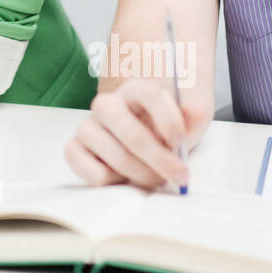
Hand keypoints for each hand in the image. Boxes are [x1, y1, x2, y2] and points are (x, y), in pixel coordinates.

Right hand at [64, 78, 210, 189]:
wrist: (146, 135)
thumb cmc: (168, 123)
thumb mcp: (190, 111)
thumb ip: (196, 108)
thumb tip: (192, 113)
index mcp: (136, 90)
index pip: (149, 95)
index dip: (168, 119)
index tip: (181, 141)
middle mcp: (107, 105)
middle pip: (131, 133)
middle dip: (159, 159)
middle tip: (180, 175)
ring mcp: (89, 127)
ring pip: (115, 156)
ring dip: (142, 175)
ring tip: (156, 178)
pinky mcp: (76, 150)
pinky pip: (91, 173)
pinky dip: (114, 182)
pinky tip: (126, 177)